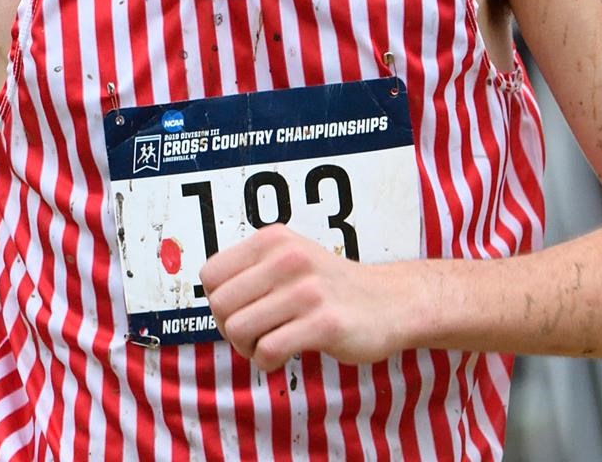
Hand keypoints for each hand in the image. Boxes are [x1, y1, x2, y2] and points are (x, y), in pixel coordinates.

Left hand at [199, 224, 422, 371]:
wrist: (390, 301)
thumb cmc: (331, 287)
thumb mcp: (289, 258)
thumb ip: (251, 269)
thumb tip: (211, 297)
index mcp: (273, 239)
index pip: (210, 274)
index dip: (219, 301)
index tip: (243, 311)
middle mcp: (288, 258)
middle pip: (220, 305)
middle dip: (230, 329)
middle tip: (256, 334)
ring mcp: (307, 290)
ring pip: (239, 329)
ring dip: (248, 348)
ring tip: (271, 344)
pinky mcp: (325, 323)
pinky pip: (268, 350)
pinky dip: (268, 362)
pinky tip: (285, 355)